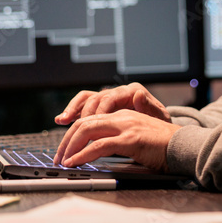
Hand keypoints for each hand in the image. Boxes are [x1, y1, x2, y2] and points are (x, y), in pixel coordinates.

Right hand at [54, 83, 169, 125]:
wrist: (159, 129)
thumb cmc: (158, 125)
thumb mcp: (158, 118)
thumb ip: (149, 107)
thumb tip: (138, 95)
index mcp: (131, 92)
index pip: (110, 98)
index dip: (99, 112)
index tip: (92, 126)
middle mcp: (117, 93)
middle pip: (95, 99)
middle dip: (83, 114)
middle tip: (75, 130)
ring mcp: (108, 99)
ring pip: (86, 99)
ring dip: (72, 110)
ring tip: (62, 121)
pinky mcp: (100, 107)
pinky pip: (83, 105)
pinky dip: (72, 112)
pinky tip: (62, 120)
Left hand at [54, 111, 179, 170]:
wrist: (186, 147)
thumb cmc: (164, 148)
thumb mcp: (137, 140)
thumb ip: (119, 140)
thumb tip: (96, 151)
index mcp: (123, 114)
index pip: (90, 119)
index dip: (73, 133)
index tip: (64, 149)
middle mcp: (122, 116)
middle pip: (83, 122)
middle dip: (66, 140)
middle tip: (58, 158)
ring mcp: (126, 126)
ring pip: (87, 130)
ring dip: (70, 147)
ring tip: (63, 162)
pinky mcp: (130, 139)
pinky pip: (98, 145)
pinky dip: (82, 155)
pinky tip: (75, 163)